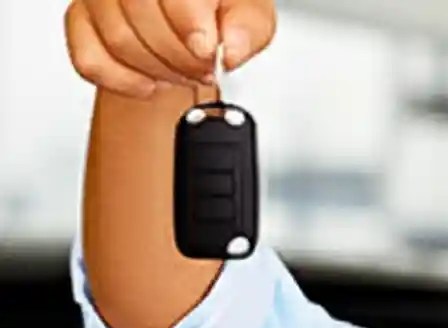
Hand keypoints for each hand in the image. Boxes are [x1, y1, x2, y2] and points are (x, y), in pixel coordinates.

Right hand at [64, 0, 275, 98]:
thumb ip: (247, 27)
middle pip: (140, 14)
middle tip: (204, 70)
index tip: (207, 50)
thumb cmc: (219, 9)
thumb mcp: (250, 14)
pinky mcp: (80, 19)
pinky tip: (151, 83)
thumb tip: (231, 49)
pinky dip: (124, 82)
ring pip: (118, 40)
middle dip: (180, 57)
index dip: (187, 22)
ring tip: (186, 74)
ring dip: (159, 72)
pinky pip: (89, 59)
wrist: (192, 22)